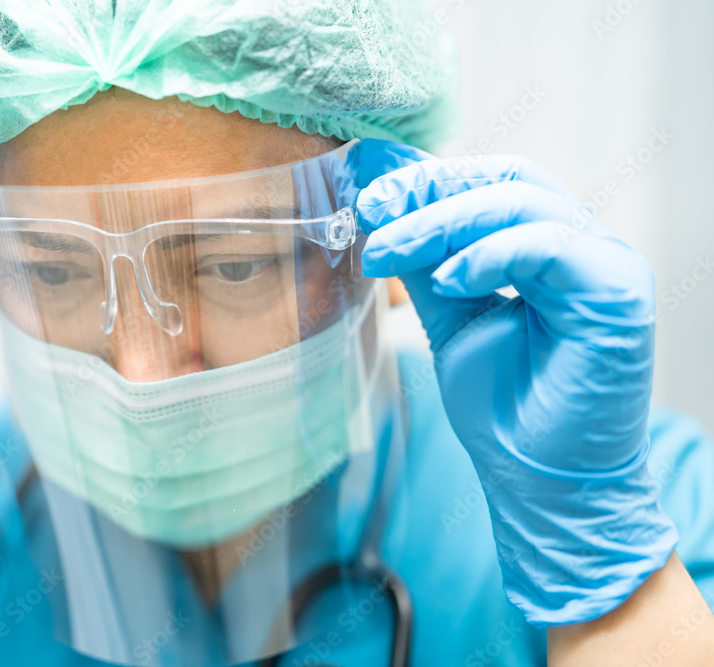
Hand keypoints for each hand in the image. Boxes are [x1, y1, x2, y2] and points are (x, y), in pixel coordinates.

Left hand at [352, 139, 677, 625]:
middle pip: (508, 180)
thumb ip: (426, 263)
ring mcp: (606, 265)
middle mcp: (583, 247)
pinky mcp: (616, 294)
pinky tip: (447, 279)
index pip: (491, 184)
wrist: (540, 485)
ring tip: (387, 252)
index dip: (429, 180)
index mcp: (548, 248)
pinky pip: (548, 247)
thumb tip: (382, 206)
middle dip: (431, 189)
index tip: (368, 195)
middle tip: (373, 210)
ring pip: (521, 205)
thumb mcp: (451, 318)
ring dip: (441, 223)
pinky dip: (489, 254)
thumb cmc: (504, 410)